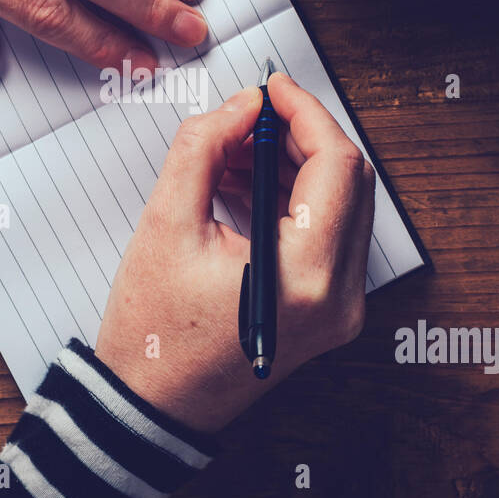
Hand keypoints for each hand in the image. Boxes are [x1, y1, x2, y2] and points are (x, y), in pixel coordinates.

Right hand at [96, 72, 374, 432]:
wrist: (149, 409)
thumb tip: (244, 105)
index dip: (304, 113)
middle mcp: (340, 296)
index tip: (270, 89)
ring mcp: (340, 309)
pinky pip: (327, 235)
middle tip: (250, 115)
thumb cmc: (151, 333)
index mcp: (307, 276)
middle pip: (349, 181)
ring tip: (234, 151)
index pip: (336, 165)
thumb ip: (204, 148)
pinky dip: (294, 199)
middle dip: (301, 136)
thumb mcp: (165, 224)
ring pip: (341, 204)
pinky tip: (245, 184)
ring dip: (297, 165)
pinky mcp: (328, 312)